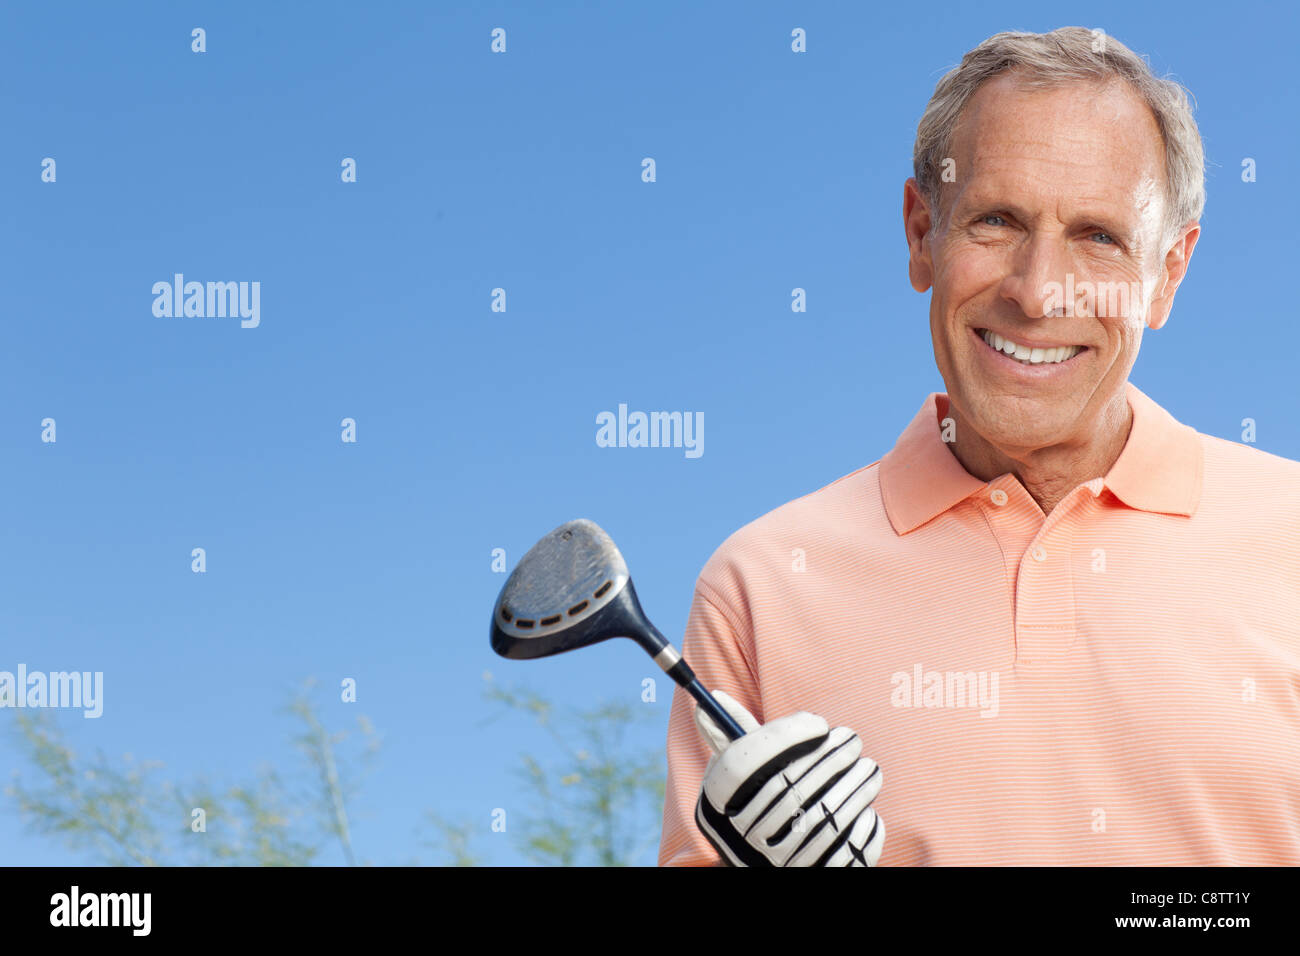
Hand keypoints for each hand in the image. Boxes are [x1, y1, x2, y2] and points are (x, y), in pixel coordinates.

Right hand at [693, 690, 884, 866]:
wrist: (764, 862)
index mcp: (718, 803)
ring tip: (870, 769)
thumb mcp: (736, 770)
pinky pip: (843, 852)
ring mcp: (776, 862)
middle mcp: (740, 838)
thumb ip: (729, 735)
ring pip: (823, 819)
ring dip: (855, 789)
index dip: (785, 737)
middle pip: (790, 790)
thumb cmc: (754, 799)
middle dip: (832, 759)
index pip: (744, 762)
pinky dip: (861, 827)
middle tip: (853, 739)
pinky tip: (866, 809)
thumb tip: (711, 700)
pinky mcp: (812, 875)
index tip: (820, 722)